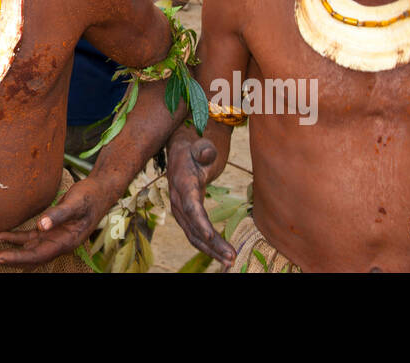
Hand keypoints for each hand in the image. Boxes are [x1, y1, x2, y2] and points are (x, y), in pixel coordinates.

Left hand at [0, 177, 117, 267]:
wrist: (100, 191)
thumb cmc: (89, 197)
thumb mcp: (75, 203)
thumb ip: (58, 215)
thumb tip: (41, 226)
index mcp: (65, 242)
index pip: (37, 255)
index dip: (18, 257)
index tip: (0, 257)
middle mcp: (57, 244)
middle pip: (29, 257)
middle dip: (7, 259)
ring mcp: (53, 238)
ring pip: (27, 250)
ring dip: (8, 251)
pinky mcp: (50, 230)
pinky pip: (29, 238)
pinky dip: (15, 239)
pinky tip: (0, 236)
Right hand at [167, 137, 235, 266]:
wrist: (181, 153)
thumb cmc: (195, 150)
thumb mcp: (200, 146)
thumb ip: (204, 150)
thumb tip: (207, 153)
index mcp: (182, 183)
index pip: (190, 206)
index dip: (200, 222)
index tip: (212, 237)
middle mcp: (178, 200)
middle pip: (193, 227)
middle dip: (211, 244)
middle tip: (231, 256)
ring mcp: (180, 210)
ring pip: (193, 235)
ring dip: (211, 250)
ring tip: (230, 261)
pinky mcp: (186, 216)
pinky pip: (195, 234)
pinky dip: (208, 246)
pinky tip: (221, 255)